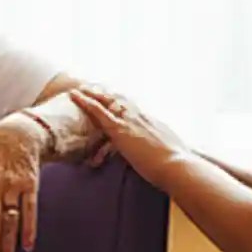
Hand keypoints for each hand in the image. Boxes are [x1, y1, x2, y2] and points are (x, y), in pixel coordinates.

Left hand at [68, 87, 189, 188]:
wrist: (177, 165)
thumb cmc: (177, 164)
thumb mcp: (172, 152)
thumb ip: (164, 150)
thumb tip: (168, 153)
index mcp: (153, 121)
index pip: (135, 107)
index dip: (124, 101)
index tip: (116, 97)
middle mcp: (141, 116)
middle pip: (121, 99)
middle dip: (107, 93)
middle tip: (95, 87)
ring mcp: (130, 120)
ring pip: (108, 100)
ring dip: (94, 92)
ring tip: (81, 88)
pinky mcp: (119, 129)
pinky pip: (98, 111)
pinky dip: (85, 102)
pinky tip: (74, 96)